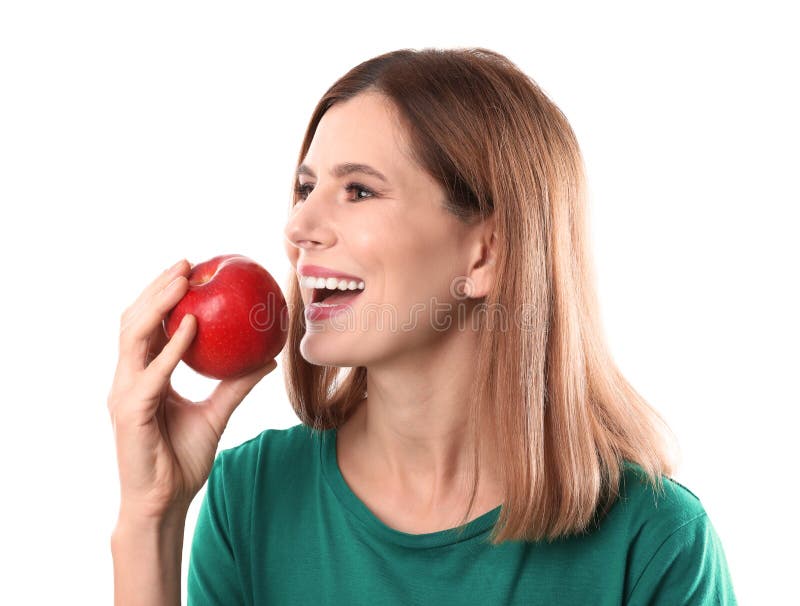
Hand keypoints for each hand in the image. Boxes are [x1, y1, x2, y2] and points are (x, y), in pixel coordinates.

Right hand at [107, 259, 276, 521]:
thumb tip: (267, 359)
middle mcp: (129, 379)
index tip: (190, 270)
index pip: (148, 326)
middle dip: (157, 288)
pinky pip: (152, 372)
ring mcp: (124, 393)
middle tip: (186, 263)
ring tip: (183, 281)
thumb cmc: (183, 458)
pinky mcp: (130, 411)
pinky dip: (170, 347)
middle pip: (134, 321)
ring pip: (134, 337)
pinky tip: (191, 326)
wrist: (165, 500)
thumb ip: (237, 384)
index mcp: (144, 376)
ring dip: (157, 305)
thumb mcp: (217, 412)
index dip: (163, 295)